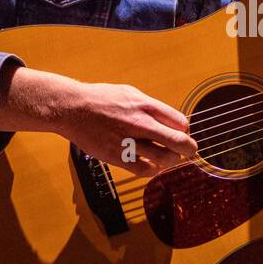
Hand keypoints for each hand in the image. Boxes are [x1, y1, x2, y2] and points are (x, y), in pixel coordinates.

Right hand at [54, 78, 198, 176]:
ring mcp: (129, 141)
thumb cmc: (100, 99)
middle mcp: (140, 123)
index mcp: (145, 105)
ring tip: (168, 158)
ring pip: (164, 158)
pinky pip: (144, 170)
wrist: (73, 108)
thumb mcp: (130, 93)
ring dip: (171, 160)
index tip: (181, 133)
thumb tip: (170, 119)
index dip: (184, 130)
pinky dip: (153, 170)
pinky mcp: (117, 156)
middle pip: (178, 142)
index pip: (181, 122)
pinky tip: (152, 165)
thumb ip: (151, 107)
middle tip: (189, 152)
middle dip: (189, 149)